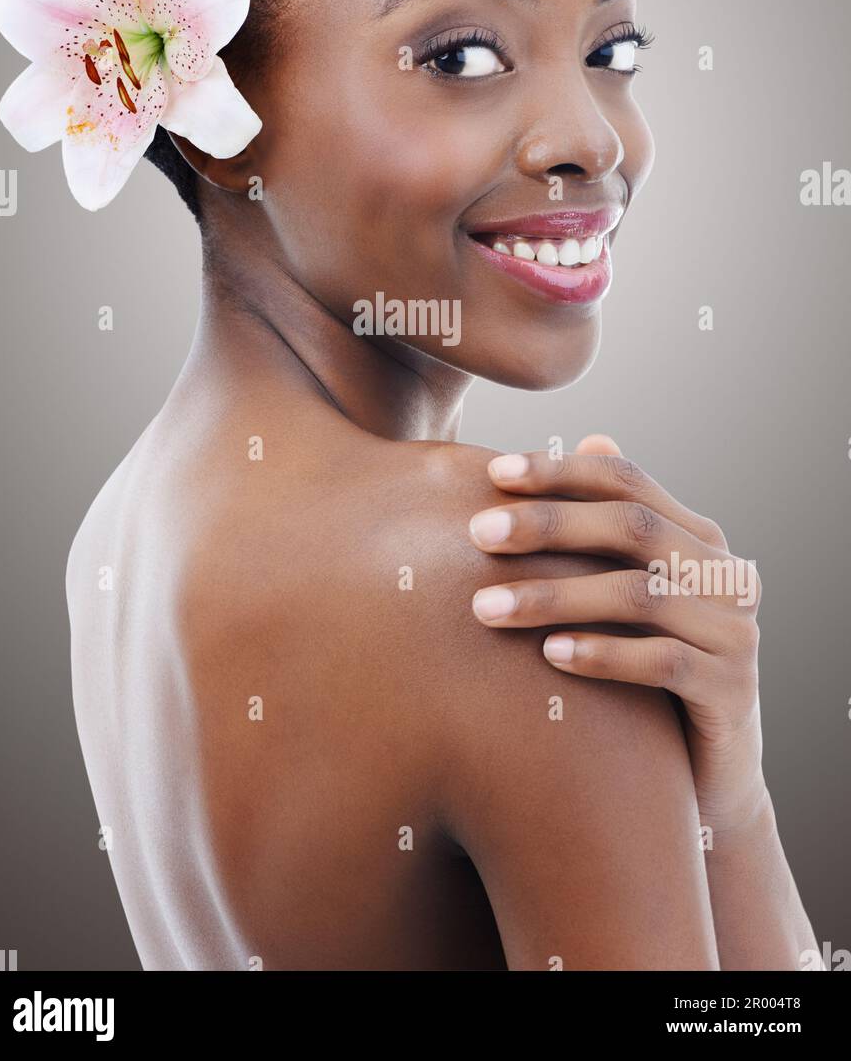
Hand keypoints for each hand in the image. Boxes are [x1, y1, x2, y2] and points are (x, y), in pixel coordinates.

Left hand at [468, 436, 766, 833]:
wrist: (703, 776)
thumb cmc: (647, 673)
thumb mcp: (626, 597)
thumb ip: (610, 530)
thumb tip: (589, 436)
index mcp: (698, 537)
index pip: (627, 481)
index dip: (560, 471)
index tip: (492, 473)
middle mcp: (726, 574)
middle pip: (632, 527)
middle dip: (548, 524)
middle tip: (477, 533)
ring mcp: (735, 632)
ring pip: (639, 595)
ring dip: (555, 596)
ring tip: (486, 607)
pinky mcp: (732, 691)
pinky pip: (662, 662)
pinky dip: (602, 654)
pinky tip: (547, 655)